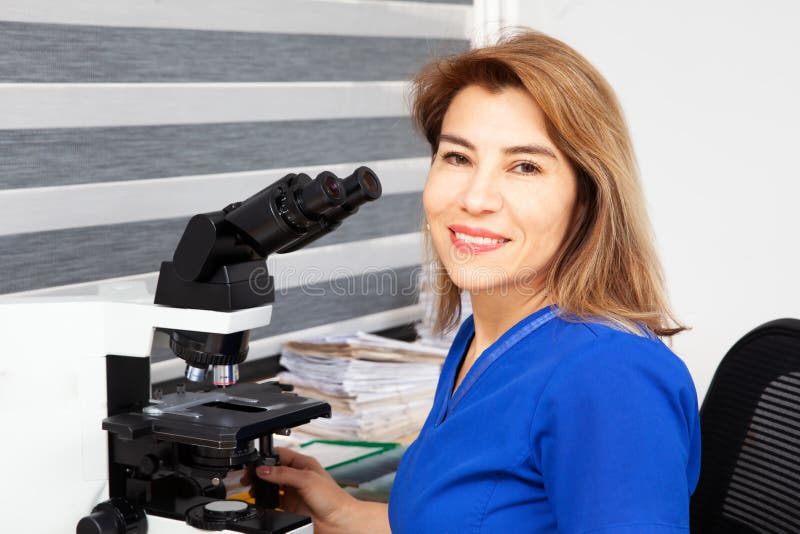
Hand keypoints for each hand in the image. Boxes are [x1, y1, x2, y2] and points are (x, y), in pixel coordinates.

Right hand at [240, 447, 362, 533]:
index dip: (266, 457)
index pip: (280, 455)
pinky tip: (260, 501)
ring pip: (270, 485)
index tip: (254, 463)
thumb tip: (264, 470)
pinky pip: (272, 501)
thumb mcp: (307, 480)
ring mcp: (292, 491)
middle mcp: (297, 476)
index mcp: (303, 464)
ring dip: (260, 486)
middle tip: (248, 476)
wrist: (338, 522)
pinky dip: (264, 500)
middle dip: (259, 472)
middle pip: (272, 470)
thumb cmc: (332, 498)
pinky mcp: (289, 506)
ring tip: (251, 488)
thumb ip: (284, 474)